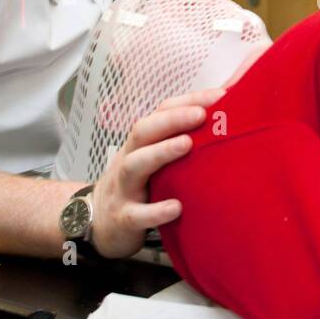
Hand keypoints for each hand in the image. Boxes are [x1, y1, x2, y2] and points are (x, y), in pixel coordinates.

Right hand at [88, 87, 224, 258]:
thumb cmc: (137, 186)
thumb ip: (179, 140)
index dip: (187, 101)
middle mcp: (129, 160)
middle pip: (143, 132)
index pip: (160, 113)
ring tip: (187, 144)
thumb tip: (222, 118)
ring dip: (160, 152)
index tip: (219, 95)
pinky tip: (176, 207)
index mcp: (141, 144)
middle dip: (172, 119)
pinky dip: (156, 211)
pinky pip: (137, 214)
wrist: (97, 223)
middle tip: (201, 114)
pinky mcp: (124, 219)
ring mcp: (124, 189)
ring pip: (134, 166)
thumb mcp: (152, 160)